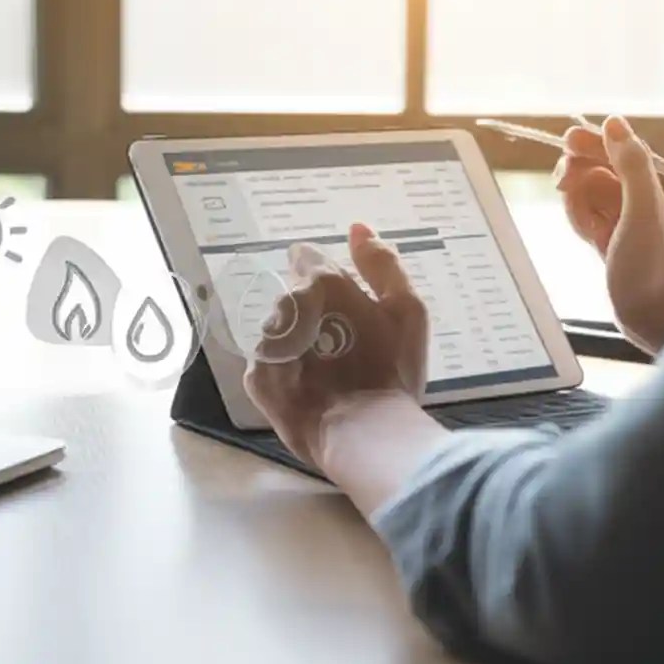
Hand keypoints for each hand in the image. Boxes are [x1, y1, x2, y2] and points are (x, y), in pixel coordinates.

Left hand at [244, 223, 429, 468]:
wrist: (365, 434)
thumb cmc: (392, 371)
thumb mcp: (407, 311)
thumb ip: (382, 264)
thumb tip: (358, 228)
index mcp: (323, 282)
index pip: (307, 256)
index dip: (328, 278)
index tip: (346, 304)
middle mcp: (285, 305)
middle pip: (296, 297)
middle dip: (316, 313)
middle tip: (347, 346)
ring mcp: (266, 343)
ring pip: (281, 331)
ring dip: (300, 342)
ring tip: (329, 373)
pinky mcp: (255, 379)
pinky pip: (270, 365)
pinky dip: (286, 374)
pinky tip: (311, 391)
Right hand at [554, 116, 663, 353]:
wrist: (655, 316)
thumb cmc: (653, 266)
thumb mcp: (643, 209)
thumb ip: (632, 165)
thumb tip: (614, 123)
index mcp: (656, 183)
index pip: (619, 148)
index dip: (591, 142)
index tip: (567, 143)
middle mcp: (642, 196)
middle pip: (598, 167)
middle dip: (579, 175)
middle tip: (563, 187)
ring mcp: (625, 218)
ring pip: (588, 193)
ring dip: (578, 204)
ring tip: (588, 228)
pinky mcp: (612, 239)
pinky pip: (587, 217)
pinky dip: (581, 222)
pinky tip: (588, 238)